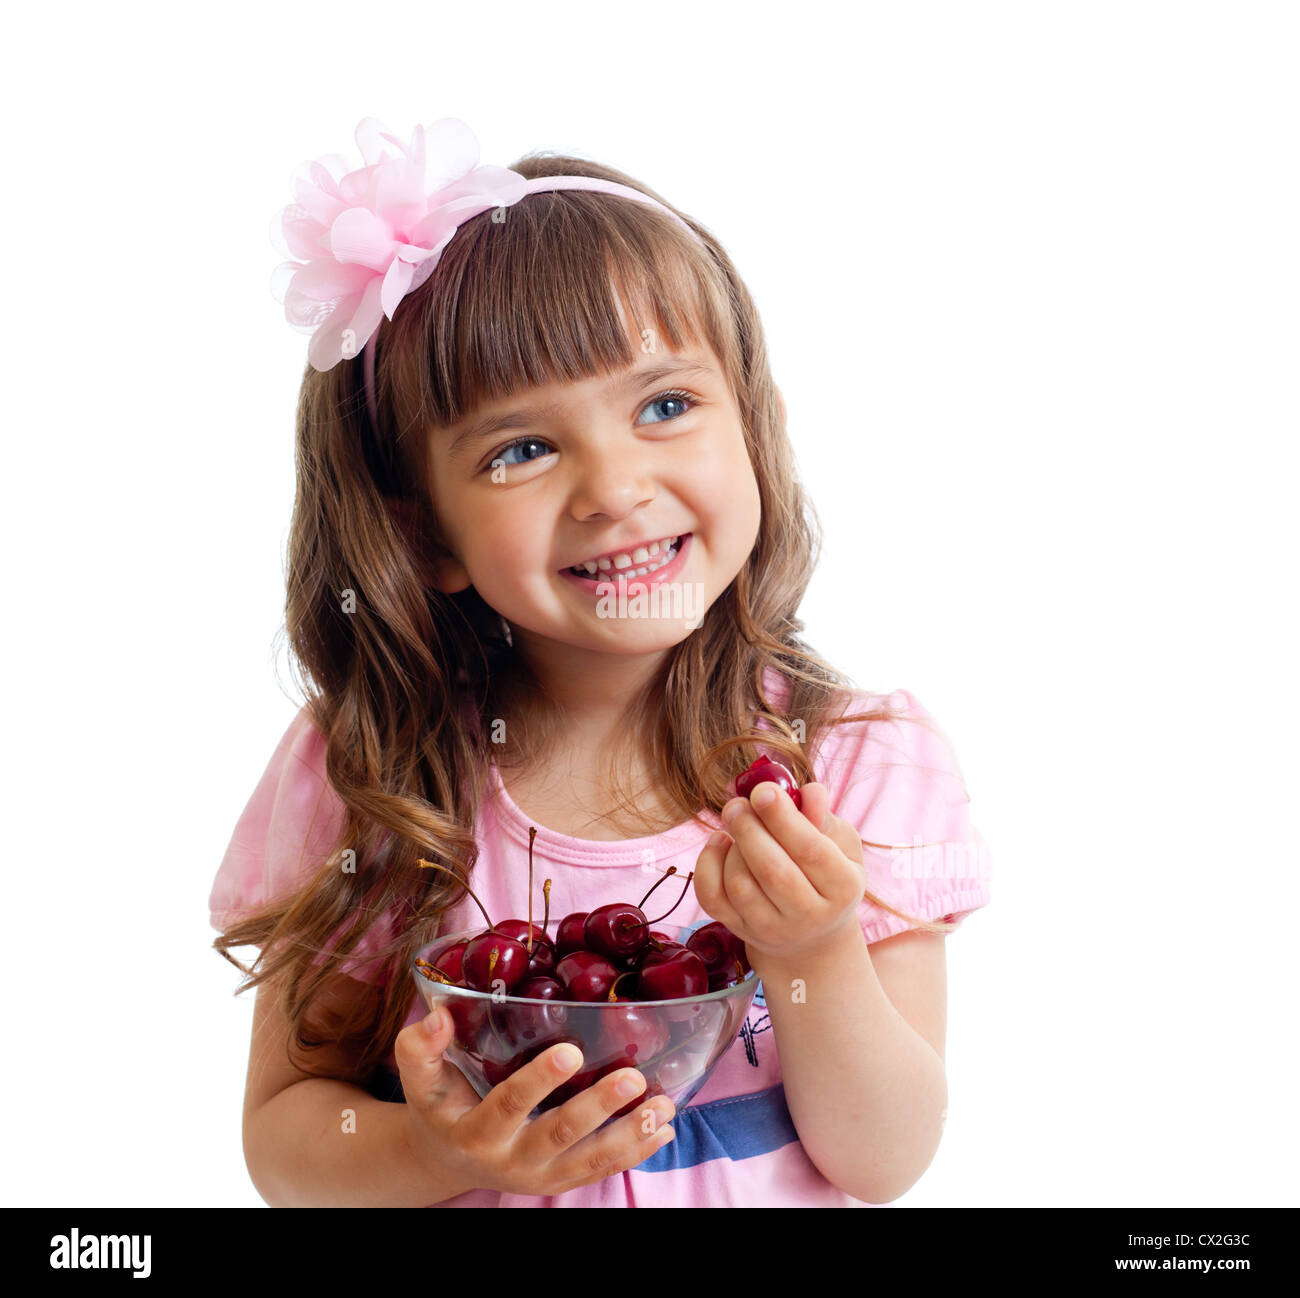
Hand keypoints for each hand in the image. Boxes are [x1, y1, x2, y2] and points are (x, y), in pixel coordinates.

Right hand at [393, 1005, 676, 1197]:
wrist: (445, 1158)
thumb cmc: (440, 1105)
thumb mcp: (421, 1079)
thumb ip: (420, 1047)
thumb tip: (437, 1015)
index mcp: (475, 1131)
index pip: (508, 1106)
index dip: (538, 1082)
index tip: (569, 1050)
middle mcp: (510, 1160)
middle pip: (559, 1135)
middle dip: (598, 1107)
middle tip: (632, 1076)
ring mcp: (540, 1176)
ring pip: (590, 1159)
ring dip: (629, 1134)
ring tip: (663, 1105)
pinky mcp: (561, 1181)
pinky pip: (601, 1170)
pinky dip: (635, 1152)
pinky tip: (663, 1129)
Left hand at [694, 780, 867, 964]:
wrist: (811, 930)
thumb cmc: (825, 869)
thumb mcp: (839, 841)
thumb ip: (822, 814)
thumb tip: (806, 792)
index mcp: (843, 887)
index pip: (811, 850)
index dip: (782, 817)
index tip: (763, 790)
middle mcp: (810, 915)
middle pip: (772, 871)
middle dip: (749, 829)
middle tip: (737, 804)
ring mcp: (773, 928)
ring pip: (739, 884)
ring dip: (732, 846)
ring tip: (738, 823)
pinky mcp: (741, 930)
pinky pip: (712, 897)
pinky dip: (708, 863)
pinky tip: (720, 843)